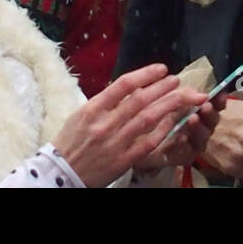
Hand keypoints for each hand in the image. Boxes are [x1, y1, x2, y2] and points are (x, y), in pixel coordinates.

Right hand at [50, 64, 208, 186]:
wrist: (60, 174)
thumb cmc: (70, 142)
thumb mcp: (81, 115)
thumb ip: (105, 102)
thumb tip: (132, 87)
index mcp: (92, 109)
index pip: (124, 84)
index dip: (146, 74)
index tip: (162, 69)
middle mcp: (105, 123)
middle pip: (140, 99)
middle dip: (163, 87)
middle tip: (177, 80)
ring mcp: (116, 143)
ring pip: (149, 118)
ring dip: (168, 105)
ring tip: (182, 95)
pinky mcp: (124, 160)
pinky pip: (149, 142)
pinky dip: (163, 129)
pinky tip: (173, 120)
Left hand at [133, 90, 226, 172]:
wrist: (131, 136)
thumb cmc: (149, 112)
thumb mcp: (163, 97)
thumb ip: (182, 94)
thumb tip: (198, 92)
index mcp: (196, 107)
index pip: (214, 104)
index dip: (219, 99)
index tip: (220, 94)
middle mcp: (198, 125)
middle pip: (213, 120)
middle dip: (211, 113)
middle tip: (205, 106)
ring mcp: (192, 141)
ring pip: (204, 136)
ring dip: (200, 127)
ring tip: (192, 119)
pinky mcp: (184, 156)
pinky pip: (190, 152)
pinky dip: (186, 144)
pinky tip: (181, 138)